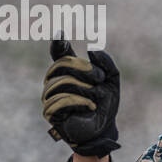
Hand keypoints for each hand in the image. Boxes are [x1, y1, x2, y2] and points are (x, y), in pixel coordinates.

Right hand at [42, 36, 120, 155]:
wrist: (104, 128)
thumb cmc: (105, 104)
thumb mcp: (111, 80)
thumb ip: (106, 62)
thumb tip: (91, 49)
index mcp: (69, 71)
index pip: (59, 54)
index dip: (58, 43)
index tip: (60, 33)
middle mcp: (55, 80)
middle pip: (62, 64)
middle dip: (84, 70)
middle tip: (99, 79)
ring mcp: (50, 95)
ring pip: (62, 82)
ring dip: (84, 89)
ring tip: (95, 98)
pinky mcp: (50, 112)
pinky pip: (61, 99)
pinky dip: (79, 102)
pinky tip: (89, 107)